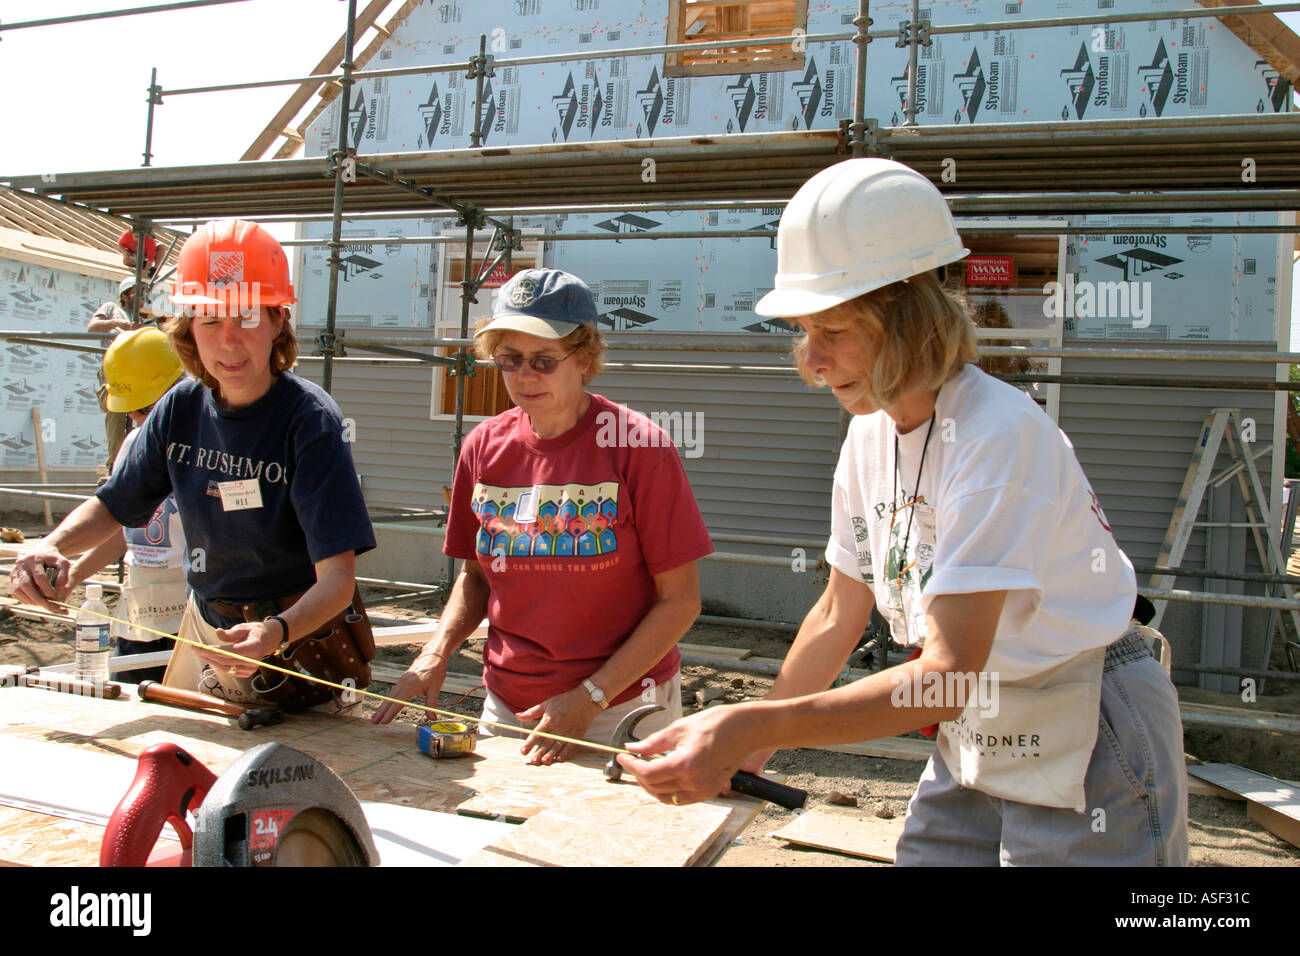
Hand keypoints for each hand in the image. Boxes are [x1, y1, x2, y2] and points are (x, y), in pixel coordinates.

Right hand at [9, 551, 70, 609]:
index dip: (47, 589)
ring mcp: (15, 571)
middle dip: (37, 598)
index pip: (39, 577)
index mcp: (34, 559)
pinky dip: (25, 599)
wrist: (44, 552)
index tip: (55, 597)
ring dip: (31, 600)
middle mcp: (21, 564)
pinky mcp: (12, 577)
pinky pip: (15, 592)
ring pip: (18, 590)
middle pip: (26, 585)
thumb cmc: (55, 559)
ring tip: (43, 604)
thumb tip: (57, 593)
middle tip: (48, 606)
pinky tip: (36, 601)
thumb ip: (63, 577)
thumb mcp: (64, 564)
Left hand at [193, 621, 278, 678]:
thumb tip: (217, 632)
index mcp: (254, 647)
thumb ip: (231, 633)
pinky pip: (229, 671)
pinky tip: (210, 658)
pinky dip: (218, 665)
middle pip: (226, 660)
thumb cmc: (254, 632)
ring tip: (199, 653)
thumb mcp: (244, 628)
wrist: (268, 640)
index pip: (231, 651)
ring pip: (225, 667)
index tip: (200, 647)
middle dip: (208, 654)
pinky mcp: (247, 673)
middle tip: (194, 649)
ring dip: (211, 660)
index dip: (214, 650)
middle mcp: (254, 661)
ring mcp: (251, 669)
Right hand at [370, 652, 447, 724]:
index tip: (384, 721)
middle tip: (373, 722)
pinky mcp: (402, 680)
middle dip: (381, 712)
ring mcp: (401, 681)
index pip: (398, 702)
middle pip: (390, 700)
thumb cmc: (435, 672)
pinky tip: (384, 707)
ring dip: (382, 707)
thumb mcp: (435, 688)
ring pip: (389, 696)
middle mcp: (403, 683)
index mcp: (411, 686)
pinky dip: (387, 700)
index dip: (391, 713)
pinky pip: (392, 692)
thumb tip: (433, 718)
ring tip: (375, 717)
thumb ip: (431, 704)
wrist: (433, 656)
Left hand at [516, 686, 601, 764]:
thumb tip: (518, 716)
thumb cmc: (565, 700)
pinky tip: (559, 759)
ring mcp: (568, 732)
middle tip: (532, 761)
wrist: (586, 699)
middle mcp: (558, 727)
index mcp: (549, 719)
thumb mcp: (547, 703)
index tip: (523, 751)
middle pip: (546, 742)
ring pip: (557, 746)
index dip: (529, 743)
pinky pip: (570, 746)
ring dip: (550, 755)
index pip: (537, 733)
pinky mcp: (576, 735)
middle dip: (539, 752)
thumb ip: (532, 712)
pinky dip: (565, 753)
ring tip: (544, 762)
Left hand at [614, 703, 755, 805]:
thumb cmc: (717, 724)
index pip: (648, 773)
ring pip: (665, 797)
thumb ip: (653, 742)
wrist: (746, 730)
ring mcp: (703, 791)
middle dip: (639, 775)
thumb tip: (632, 748)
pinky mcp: (709, 792)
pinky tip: (663, 774)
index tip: (621, 757)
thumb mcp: (680, 728)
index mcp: (686, 765)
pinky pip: (680, 798)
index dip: (631, 766)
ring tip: (645, 767)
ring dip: (651, 785)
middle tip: (631, 760)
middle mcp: (695, 783)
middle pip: (654, 787)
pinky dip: (667, 790)